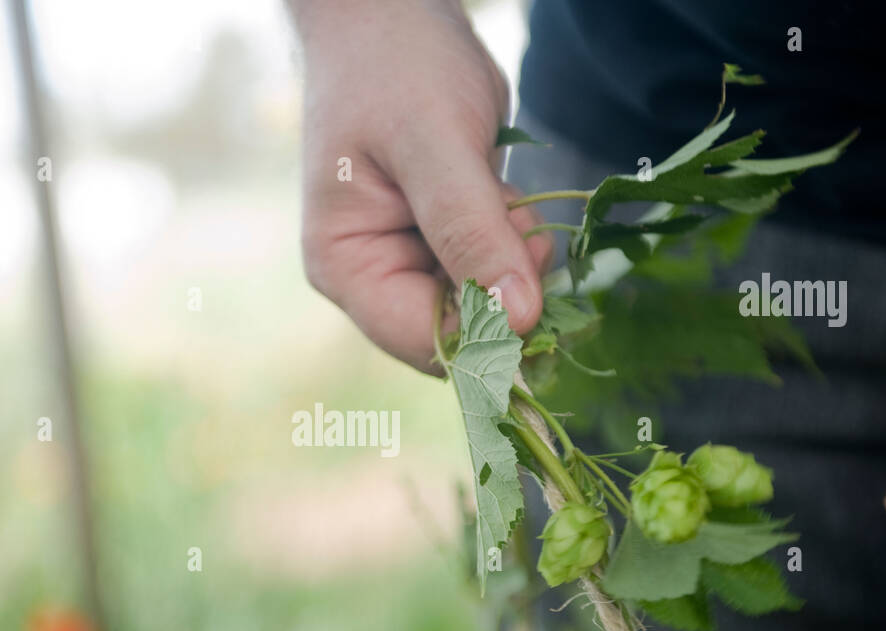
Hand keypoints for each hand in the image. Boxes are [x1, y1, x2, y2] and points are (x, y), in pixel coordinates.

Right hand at [290, 0, 553, 372]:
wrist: (389, 10)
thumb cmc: (396, 65)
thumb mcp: (437, 145)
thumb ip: (473, 233)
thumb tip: (517, 322)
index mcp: (346, 268)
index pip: (425, 343)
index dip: (488, 335)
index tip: (539, 287)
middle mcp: (369, 277)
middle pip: (456, 334)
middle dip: (506, 293)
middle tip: (531, 232)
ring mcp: (404, 261)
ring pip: (481, 306)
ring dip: (515, 266)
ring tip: (511, 200)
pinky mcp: (438, 242)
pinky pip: (489, 273)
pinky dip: (513, 246)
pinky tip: (509, 201)